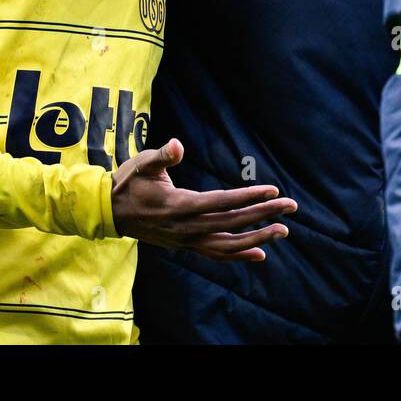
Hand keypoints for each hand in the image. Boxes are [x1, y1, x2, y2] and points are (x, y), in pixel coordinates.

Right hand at [111, 138, 295, 261]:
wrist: (109, 212)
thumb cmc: (128, 182)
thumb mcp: (142, 163)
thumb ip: (162, 155)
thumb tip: (177, 145)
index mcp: (179, 205)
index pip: (222, 203)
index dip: (248, 197)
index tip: (272, 191)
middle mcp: (186, 228)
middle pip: (232, 223)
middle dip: (264, 215)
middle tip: (291, 206)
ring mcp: (186, 240)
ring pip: (228, 245)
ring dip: (257, 238)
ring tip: (283, 231)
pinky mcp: (185, 246)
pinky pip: (217, 254)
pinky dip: (239, 255)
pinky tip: (260, 253)